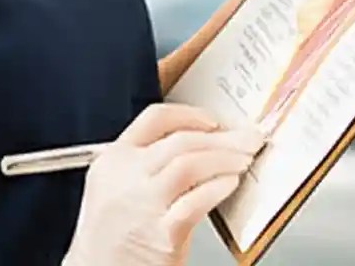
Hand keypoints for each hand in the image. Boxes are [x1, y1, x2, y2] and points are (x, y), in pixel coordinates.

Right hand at [62, 104, 268, 265]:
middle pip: (181, 140)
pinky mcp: (162, 233)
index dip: (190, 115)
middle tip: (246, 140)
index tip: (213, 122)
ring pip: (191, 163)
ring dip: (225, 159)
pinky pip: (197, 200)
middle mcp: (126, 177)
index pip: (154, 119)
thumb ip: (146, 164)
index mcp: (112, 160)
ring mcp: (143, 204)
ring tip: (243, 161)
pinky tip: (230, 184)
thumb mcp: (115, 187)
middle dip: (222, 138)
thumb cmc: (109, 238)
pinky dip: (218, 187)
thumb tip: (198, 148)